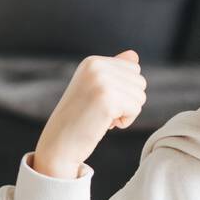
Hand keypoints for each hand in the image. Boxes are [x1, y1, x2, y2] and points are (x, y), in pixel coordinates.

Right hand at [32, 50, 146, 179]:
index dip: (123, 91)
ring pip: (140, 96)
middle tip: (102, 112)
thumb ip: (114, 71)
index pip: (133, 69)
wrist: (59, 144)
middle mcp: (97, 67)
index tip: (101, 102)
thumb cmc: (78, 120)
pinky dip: (125, 122)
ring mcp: (102, 82)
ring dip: (126, 113)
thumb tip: (134, 55)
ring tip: (103, 118)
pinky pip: (136, 109)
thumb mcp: (94, 89)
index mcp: (92, 62)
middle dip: (127, 102)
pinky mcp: (108, 99)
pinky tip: (106, 125)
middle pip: (140, 82)